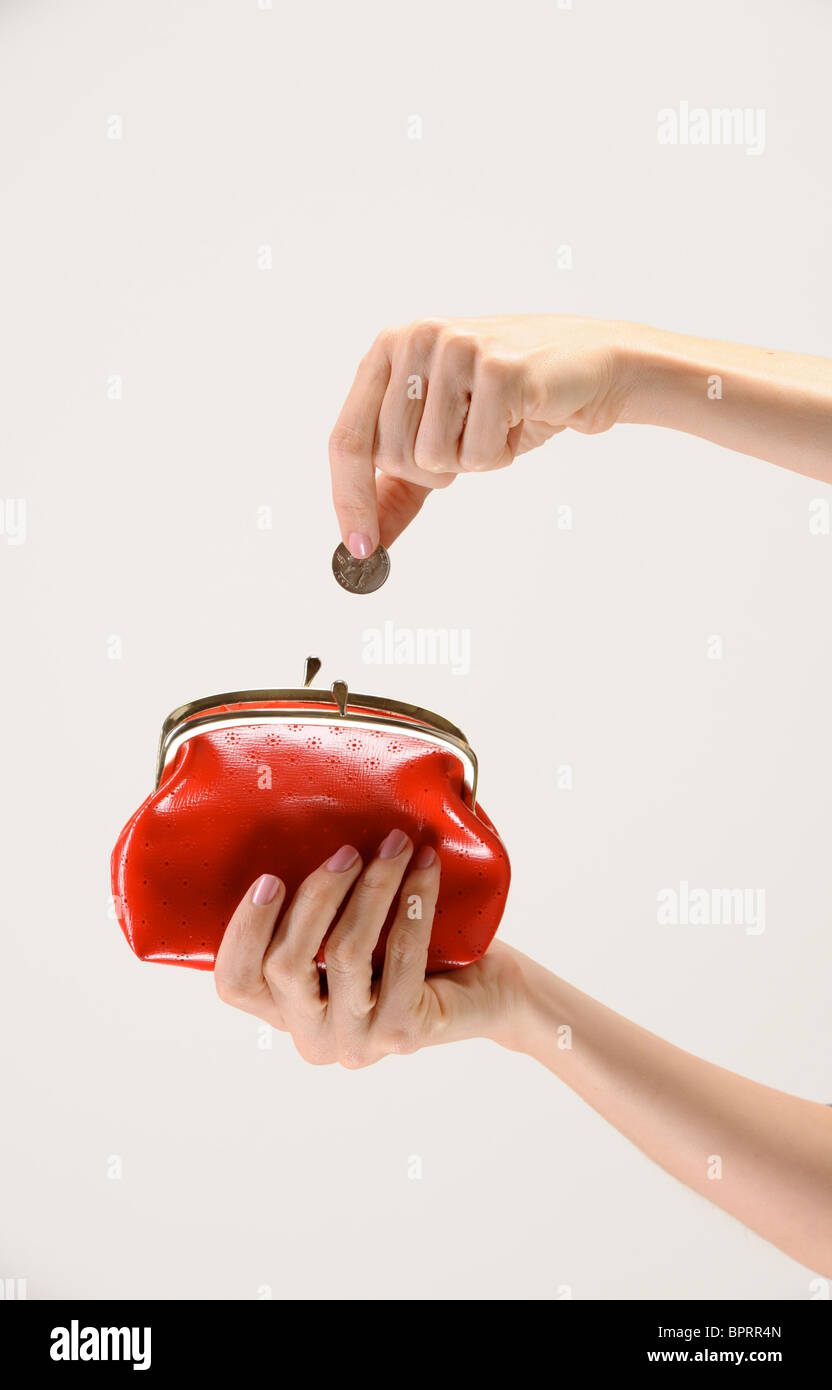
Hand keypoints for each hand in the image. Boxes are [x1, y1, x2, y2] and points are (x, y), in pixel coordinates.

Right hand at [214, 829, 527, 1066]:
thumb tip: (298, 831)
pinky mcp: (403, 1033)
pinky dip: (412, 902)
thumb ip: (314, 912)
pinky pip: (401, 955)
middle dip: (316, 895)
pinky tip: (425, 868)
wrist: (487, 993)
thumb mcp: (347, 932)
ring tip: (396, 845)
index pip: (235, 983)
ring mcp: (357, 1041)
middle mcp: (313, 1039)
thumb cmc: (406, 950)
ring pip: (343, 954)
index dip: (244, 930)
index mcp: (284, 1012)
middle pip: (284, 964)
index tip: (271, 877)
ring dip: (371, 887)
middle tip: (349, 850)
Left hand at [329, 315, 633, 554]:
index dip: (349, 497)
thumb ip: (397, 485)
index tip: (360, 547)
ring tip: (498, 423)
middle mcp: (415, 339)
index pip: (348, 438)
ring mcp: (456, 349)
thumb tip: (364, 541)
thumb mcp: (444, 438)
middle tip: (470, 440)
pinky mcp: (499, 369)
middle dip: (434, 471)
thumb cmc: (514, 400)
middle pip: (392, 457)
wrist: (595, 367)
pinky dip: (501, 454)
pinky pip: (478, 455)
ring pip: (432, 459)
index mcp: (390, 349)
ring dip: (472, 460)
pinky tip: (520, 419)